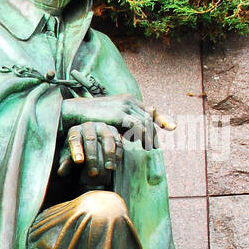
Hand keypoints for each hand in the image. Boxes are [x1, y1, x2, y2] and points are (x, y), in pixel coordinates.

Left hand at [58, 122, 121, 186]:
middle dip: (92, 157)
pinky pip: (118, 141)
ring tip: (108, 169)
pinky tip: (116, 163)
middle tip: (93, 173)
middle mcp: (88, 126)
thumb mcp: (69, 158)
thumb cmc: (77, 152)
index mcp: (75, 131)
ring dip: (109, 154)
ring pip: (107, 139)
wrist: (91, 144)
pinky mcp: (114, 131)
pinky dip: (118, 152)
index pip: (74, 139)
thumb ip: (66, 164)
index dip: (76, 150)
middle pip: (90, 139)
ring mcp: (103, 127)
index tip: (78, 162)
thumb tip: (61, 172)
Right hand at [60, 94, 175, 150]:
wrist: (76, 110)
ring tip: (150, 148)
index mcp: (128, 100)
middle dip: (155, 132)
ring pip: (145, 122)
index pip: (149, 110)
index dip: (161, 118)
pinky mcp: (119, 114)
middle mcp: (129, 101)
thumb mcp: (108, 116)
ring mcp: (125, 107)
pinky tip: (142, 143)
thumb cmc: (90, 115)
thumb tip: (128, 132)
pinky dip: (142, 135)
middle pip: (149, 117)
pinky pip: (136, 126)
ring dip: (149, 136)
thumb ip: (120, 121)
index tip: (171, 128)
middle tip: (157, 146)